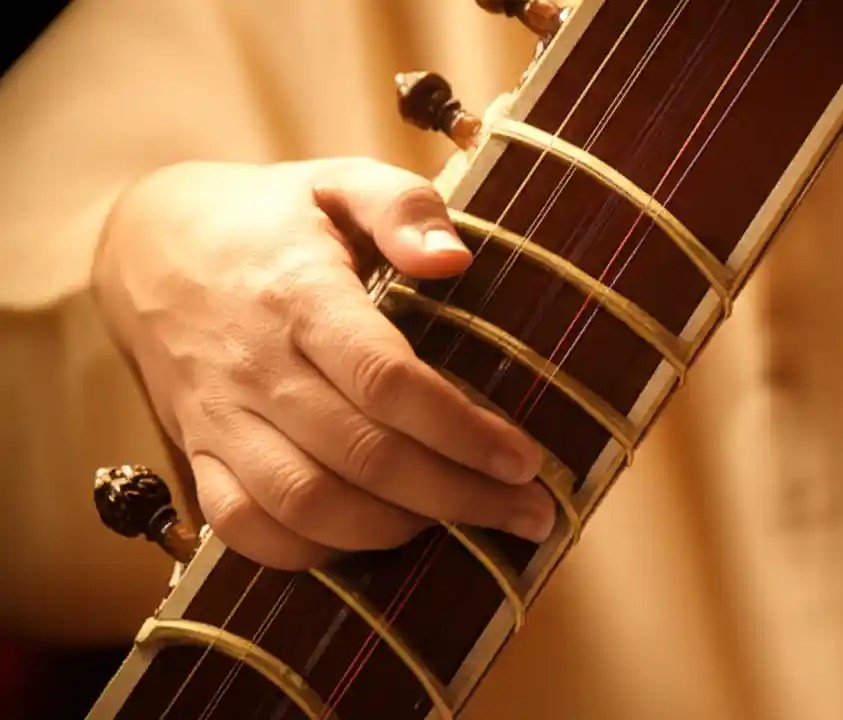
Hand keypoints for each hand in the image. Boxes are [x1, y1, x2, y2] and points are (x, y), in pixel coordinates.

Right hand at [92, 158, 553, 569]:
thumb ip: (401, 206)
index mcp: (300, 295)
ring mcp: (220, 417)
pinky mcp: (198, 452)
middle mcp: (257, 366)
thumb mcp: (338, 179)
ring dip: (395, 531)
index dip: (462, 430)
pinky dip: (311, 552)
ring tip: (463, 526)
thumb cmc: (269, 217)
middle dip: (458, 495)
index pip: (386, 381)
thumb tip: (455, 259)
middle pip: (363, 455)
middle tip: (530, 511)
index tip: (526, 458)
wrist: (147, 247)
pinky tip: (373, 541)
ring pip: (306, 504)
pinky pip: (243, 528)